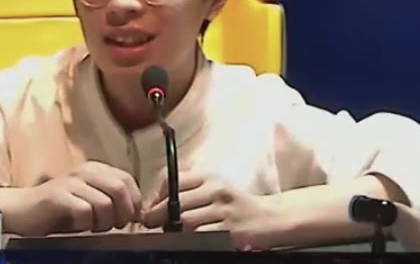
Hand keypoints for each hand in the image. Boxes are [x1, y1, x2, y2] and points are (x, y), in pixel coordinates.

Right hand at [17, 162, 142, 235]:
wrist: (21, 211)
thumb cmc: (58, 210)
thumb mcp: (89, 201)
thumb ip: (111, 200)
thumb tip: (138, 213)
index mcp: (95, 170)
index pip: (128, 180)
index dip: (134, 202)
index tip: (129, 220)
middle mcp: (84, 171)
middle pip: (120, 189)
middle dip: (123, 214)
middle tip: (113, 226)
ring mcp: (70, 182)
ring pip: (105, 203)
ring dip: (103, 223)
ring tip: (91, 227)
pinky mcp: (56, 196)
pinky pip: (84, 212)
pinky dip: (85, 225)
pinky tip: (76, 226)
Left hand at [141, 172, 278, 249]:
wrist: (269, 218)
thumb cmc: (235, 205)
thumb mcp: (214, 188)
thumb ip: (187, 190)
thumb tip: (153, 204)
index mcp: (209, 177)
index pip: (172, 180)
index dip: (156, 196)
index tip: (150, 208)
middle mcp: (216, 190)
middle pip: (175, 202)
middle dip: (158, 217)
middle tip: (151, 225)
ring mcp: (224, 210)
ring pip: (186, 221)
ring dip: (173, 231)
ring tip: (170, 235)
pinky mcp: (231, 230)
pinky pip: (202, 236)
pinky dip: (191, 240)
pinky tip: (190, 241)